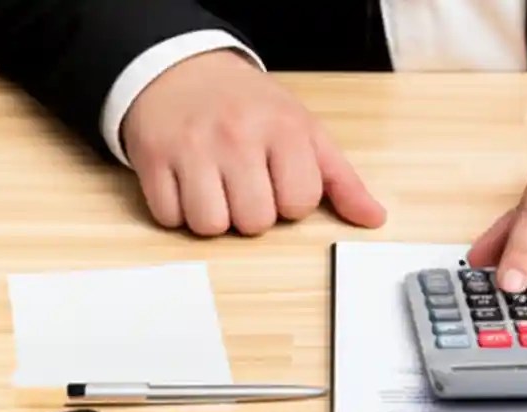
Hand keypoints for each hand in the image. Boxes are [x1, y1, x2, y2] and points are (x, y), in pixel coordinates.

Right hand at [122, 50, 385, 235]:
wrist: (181, 70)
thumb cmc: (250, 108)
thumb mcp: (304, 131)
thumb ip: (341, 179)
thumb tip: (373, 218)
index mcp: (284, 129)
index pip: (298, 204)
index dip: (290, 202)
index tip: (278, 180)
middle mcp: (237, 135)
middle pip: (254, 222)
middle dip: (251, 213)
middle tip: (244, 185)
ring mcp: (191, 146)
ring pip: (209, 225)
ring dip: (213, 217)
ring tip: (215, 188)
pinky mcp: (152, 157)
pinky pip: (169, 217)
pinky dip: (177, 211)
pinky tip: (186, 184)